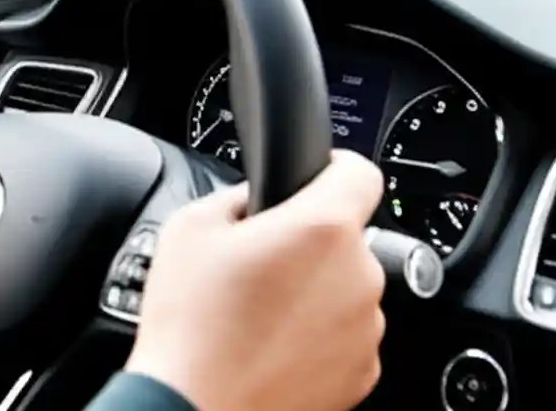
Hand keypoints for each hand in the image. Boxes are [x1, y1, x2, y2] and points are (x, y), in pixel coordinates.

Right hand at [125, 150, 385, 410]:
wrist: (195, 408)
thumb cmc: (191, 326)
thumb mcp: (190, 227)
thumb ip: (236, 196)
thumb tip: (253, 201)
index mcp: (323, 228)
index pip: (360, 171)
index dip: (334, 168)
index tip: (318, 178)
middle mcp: (358, 276)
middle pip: (345, 237)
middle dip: (306, 243)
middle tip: (256, 265)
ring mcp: (365, 329)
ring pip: (344, 288)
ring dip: (313, 292)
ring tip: (258, 313)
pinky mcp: (361, 373)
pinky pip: (344, 335)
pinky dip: (316, 335)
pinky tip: (270, 344)